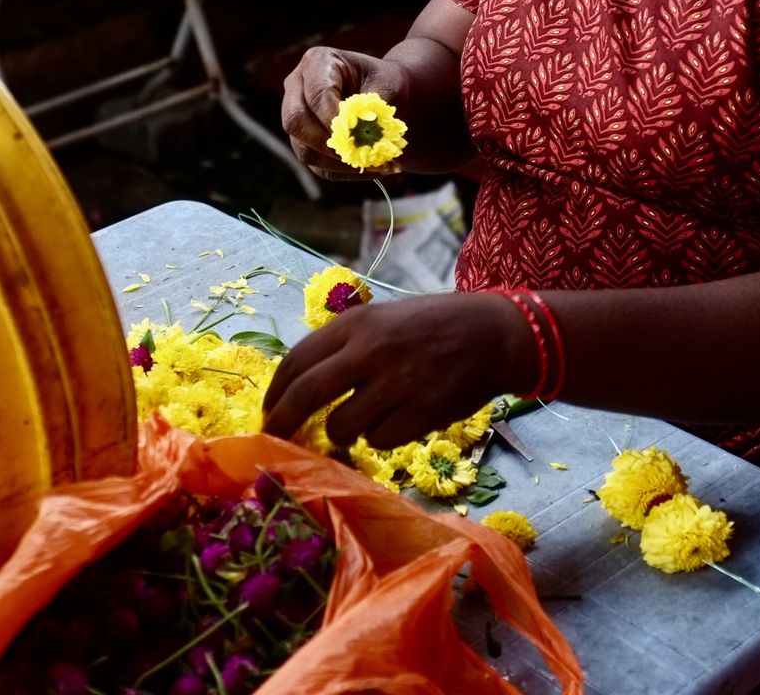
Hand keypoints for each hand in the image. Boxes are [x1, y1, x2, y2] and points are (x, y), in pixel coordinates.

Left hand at [260, 293, 532, 448]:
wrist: (492, 334)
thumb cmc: (430, 327)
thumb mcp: (381, 319)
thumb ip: (343, 346)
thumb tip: (296, 387)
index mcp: (356, 323)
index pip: (297, 360)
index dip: (276, 391)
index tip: (268, 411)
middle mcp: (372, 350)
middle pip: (307, 395)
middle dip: (283, 423)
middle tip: (276, 439)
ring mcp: (397, 382)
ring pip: (341, 427)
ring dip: (343, 433)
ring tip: (362, 420)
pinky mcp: (421, 412)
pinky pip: (380, 440)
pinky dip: (382, 437)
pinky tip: (400, 418)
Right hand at [281, 46, 409, 180]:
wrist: (385, 94)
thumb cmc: (385, 83)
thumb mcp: (387, 86)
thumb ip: (374, 108)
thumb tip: (362, 135)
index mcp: (317, 62)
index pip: (316, 94)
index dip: (333, 117)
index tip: (357, 134)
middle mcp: (297, 88)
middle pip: (295, 121)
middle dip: (328, 143)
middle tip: (360, 154)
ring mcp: (296, 118)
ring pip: (303, 149)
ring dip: (339, 163)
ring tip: (376, 165)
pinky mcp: (304, 143)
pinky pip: (318, 166)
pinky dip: (345, 172)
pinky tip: (372, 169)